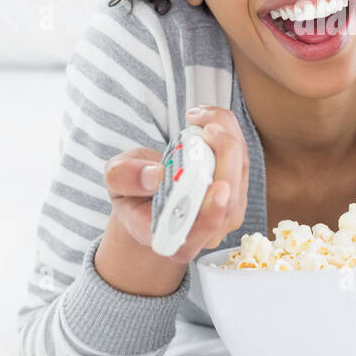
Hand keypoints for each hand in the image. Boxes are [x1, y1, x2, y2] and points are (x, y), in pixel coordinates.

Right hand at [103, 106, 249, 264]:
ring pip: (240, 173)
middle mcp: (205, 232)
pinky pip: (241, 160)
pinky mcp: (236, 189)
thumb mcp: (114, 184)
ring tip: (199, 114)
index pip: (199, 234)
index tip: (220, 188)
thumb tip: (155, 175)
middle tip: (206, 126)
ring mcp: (225, 212)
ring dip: (227, 136)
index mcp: (172, 241)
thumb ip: (125, 179)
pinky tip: (208, 118)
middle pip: (229, 199)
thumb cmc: (131, 195)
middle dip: (224, 157)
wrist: (147, 197)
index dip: (213, 214)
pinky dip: (230, 133)